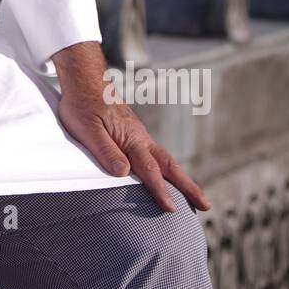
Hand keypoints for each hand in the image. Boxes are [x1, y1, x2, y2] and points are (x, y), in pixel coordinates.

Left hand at [52, 54, 211, 212]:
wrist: (85, 79)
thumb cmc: (82, 104)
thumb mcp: (87, 130)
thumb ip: (105, 150)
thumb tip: (123, 173)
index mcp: (131, 139)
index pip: (149, 170)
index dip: (160, 190)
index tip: (172, 209)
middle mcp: (140, 138)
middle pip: (169, 166)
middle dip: (188, 187)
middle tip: (206, 205)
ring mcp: (139, 136)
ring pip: (165, 160)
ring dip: (181, 179)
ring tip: (194, 196)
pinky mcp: (134, 134)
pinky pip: (156, 155)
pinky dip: (167, 169)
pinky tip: (166, 176)